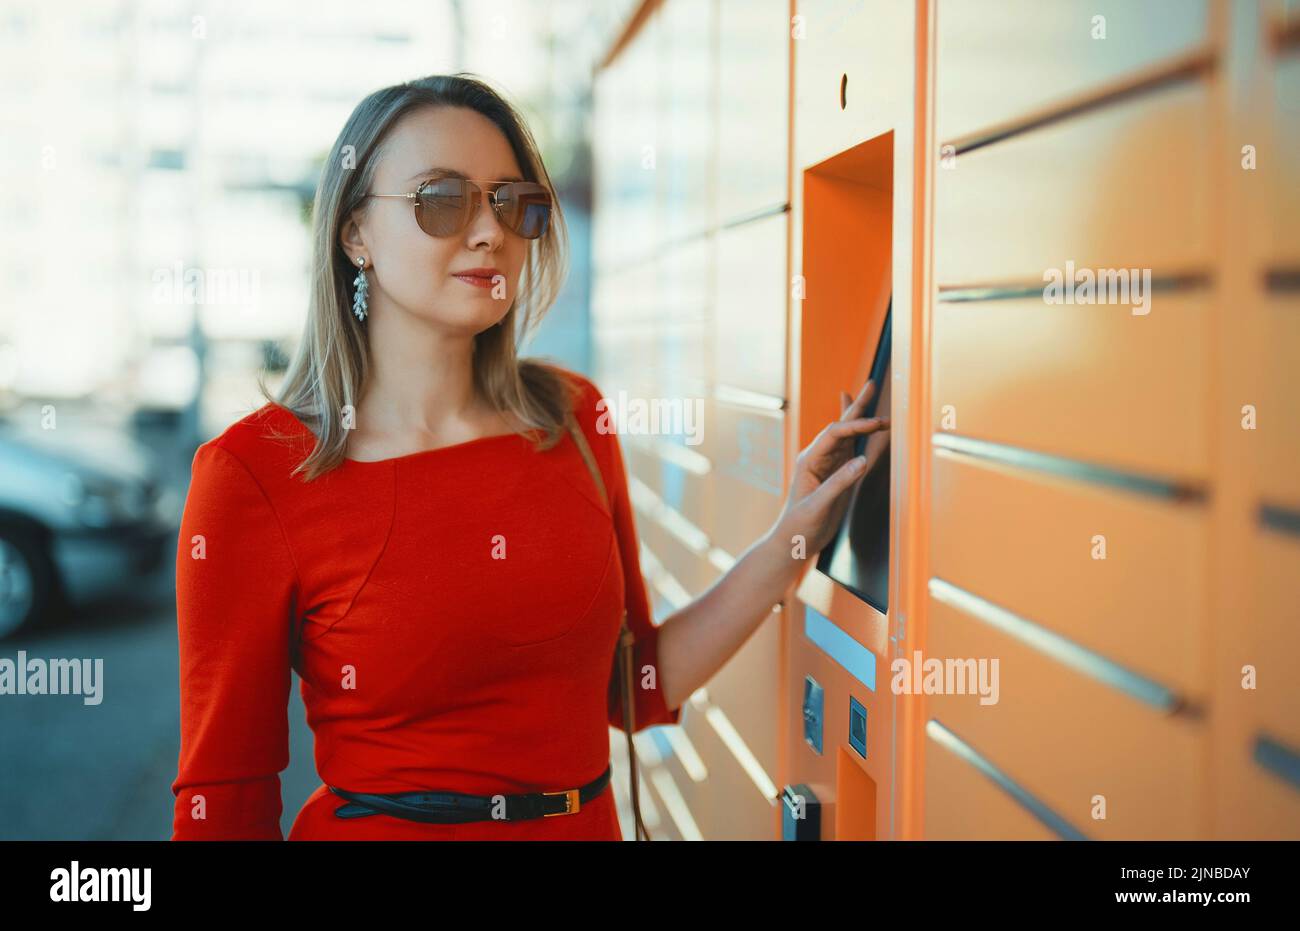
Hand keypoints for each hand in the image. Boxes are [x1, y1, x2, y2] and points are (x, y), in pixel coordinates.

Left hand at [768, 378, 890, 564]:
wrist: (794, 544)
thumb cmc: (799, 526)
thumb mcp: (818, 506)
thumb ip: (839, 483)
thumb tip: (862, 461)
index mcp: (809, 460)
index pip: (834, 434)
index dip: (856, 425)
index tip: (877, 423)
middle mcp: (818, 458)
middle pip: (840, 426)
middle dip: (856, 406)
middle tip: (871, 384)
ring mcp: (828, 465)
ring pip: (847, 434)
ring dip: (860, 416)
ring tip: (869, 393)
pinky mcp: (836, 475)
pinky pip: (850, 449)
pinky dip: (859, 435)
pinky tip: (862, 424)